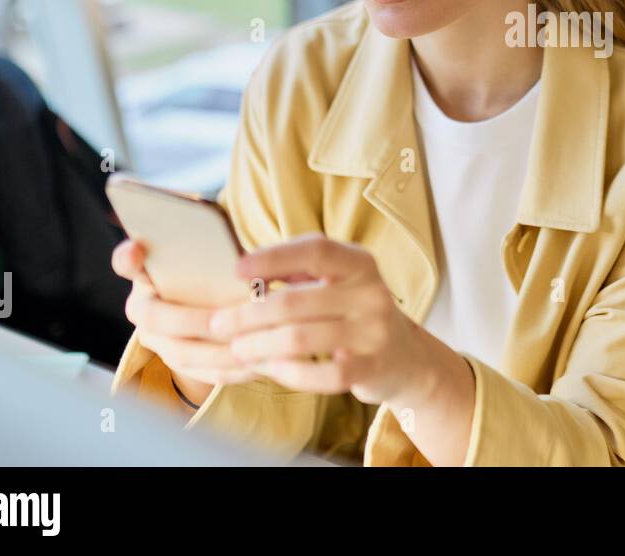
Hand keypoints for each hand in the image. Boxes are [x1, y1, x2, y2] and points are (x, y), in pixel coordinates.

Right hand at [111, 238, 259, 394]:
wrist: (213, 298)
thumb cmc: (214, 265)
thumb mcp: (214, 253)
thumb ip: (217, 250)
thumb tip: (243, 260)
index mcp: (146, 270)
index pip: (126, 260)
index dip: (128, 257)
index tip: (138, 251)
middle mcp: (143, 306)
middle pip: (154, 317)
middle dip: (191, 320)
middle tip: (222, 320)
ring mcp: (156, 338)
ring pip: (180, 352)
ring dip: (216, 353)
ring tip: (248, 347)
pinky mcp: (178, 361)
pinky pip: (201, 372)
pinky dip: (230, 371)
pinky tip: (254, 364)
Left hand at [206, 233, 434, 406]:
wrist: (406, 357)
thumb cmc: (354, 313)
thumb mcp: (339, 282)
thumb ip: (300, 271)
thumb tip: (246, 268)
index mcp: (360, 264)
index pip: (317, 250)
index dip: (274, 257)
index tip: (237, 269)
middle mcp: (372, 293)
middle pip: (296, 301)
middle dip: (248, 315)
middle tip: (219, 324)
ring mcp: (376, 332)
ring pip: (302, 339)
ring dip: (260, 345)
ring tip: (238, 349)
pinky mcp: (373, 367)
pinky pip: (323, 374)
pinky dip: (290, 372)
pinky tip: (271, 368)